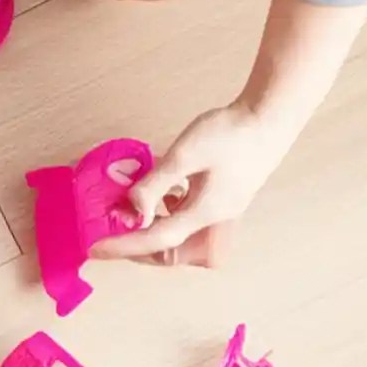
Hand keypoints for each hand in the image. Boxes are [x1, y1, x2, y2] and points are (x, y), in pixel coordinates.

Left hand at [90, 104, 292, 265]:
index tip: (94, 248)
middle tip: (114, 233)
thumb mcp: (185, 155)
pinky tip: (161, 195)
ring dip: (155, 231)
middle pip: (172, 251)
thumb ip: (155, 184)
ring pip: (182, 237)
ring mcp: (222, 210)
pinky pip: (191, 219)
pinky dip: (169, 215)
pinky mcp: (224, 198)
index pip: (155, 241)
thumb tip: (130, 210)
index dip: (121, 246)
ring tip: (131, 215)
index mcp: (205, 214)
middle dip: (141, 246)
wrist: (272, 115)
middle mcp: (215, 220)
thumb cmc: (231, 132)